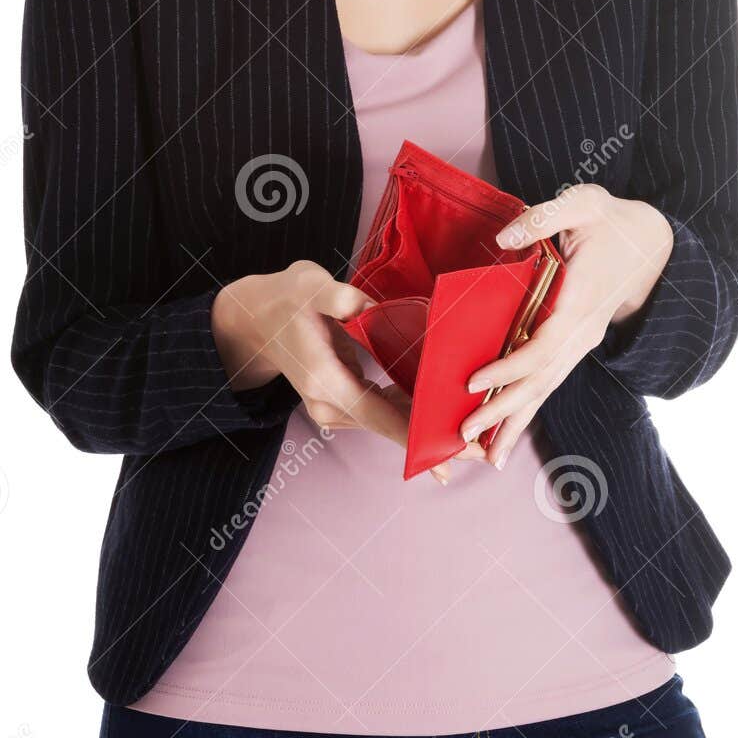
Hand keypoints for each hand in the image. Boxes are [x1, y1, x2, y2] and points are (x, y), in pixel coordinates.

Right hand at [212, 260, 486, 482]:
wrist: (254, 320)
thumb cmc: (285, 299)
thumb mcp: (308, 286)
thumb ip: (340, 297)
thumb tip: (377, 307)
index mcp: (324, 381)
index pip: (379, 415)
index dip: (416, 434)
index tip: (452, 451)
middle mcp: (328, 404)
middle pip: (390, 428)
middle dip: (434, 439)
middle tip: (482, 450)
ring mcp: (333, 407)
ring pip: (388, 422)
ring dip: (427, 427)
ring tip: (474, 435)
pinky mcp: (341, 401)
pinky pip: (382, 412)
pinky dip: (412, 413)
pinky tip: (443, 411)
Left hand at [459, 186, 674, 469]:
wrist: (652, 245)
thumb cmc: (610, 220)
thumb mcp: (583, 204)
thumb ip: (542, 217)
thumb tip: (503, 239)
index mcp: (581, 299)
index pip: (543, 343)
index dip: (510, 366)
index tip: (475, 380)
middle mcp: (582, 331)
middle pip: (541, 379)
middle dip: (504, 409)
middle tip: (466, 433)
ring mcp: (582, 343)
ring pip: (546, 389)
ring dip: (515, 422)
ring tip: (487, 456)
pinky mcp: (575, 347)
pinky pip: (549, 383)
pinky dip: (527, 411)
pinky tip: (506, 437)